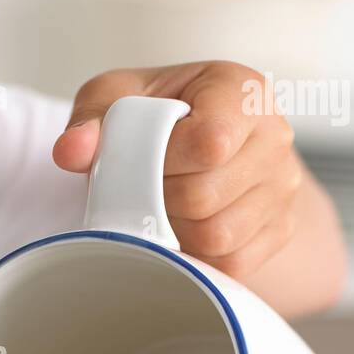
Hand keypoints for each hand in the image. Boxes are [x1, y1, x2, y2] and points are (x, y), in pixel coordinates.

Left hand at [53, 61, 304, 285]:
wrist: (207, 145)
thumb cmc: (159, 118)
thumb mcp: (118, 101)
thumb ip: (91, 120)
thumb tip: (70, 151)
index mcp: (242, 91)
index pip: (209, 141)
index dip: (165, 162)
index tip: (146, 156)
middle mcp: (274, 136)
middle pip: (206, 196)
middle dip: (161, 200)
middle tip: (148, 187)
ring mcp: (282, 187)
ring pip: (219, 236)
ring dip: (177, 232)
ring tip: (166, 206)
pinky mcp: (279, 229)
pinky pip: (232, 263)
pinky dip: (198, 256)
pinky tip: (185, 230)